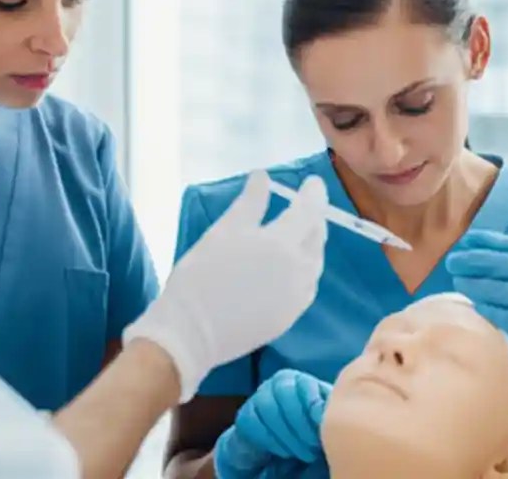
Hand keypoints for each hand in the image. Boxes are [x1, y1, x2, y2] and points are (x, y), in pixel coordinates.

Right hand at [124, 171, 328, 401]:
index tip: (313, 182)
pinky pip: (307, 286)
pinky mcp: (289, 317)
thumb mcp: (224, 231)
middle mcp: (299, 270)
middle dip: (314, 218)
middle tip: (304, 206)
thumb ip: (250, 202)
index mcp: (282, 243)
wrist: (191, 332)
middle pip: (316, 237)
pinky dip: (305, 269)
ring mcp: (297, 297)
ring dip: (311, 244)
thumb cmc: (202, 274)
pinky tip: (292, 267)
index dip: (313, 193)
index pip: (309, 211)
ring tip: (299, 234)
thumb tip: (263, 176)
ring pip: (315, 263)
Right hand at [214, 369, 331, 477]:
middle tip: (314, 448)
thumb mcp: (321, 418)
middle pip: (285, 395)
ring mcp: (260, 396)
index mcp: (300, 380)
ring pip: (268, 408)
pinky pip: (253, 423)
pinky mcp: (245, 414)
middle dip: (301, 425)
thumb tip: (340, 410)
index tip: (324, 429)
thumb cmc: (307, 429)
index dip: (314, 407)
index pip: (305, 385)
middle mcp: (279, 382)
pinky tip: (284, 452)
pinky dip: (271, 440)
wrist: (280, 444)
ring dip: (287, 435)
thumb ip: (327, 410)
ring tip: (302, 453)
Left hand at [445, 230, 507, 417]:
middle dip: (473, 260)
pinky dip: (490, 310)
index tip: (466, 242)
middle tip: (453, 261)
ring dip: (475, 284)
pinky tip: (478, 306)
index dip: (485, 243)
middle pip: (501, 263)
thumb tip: (493, 256)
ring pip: (500, 288)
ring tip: (459, 281)